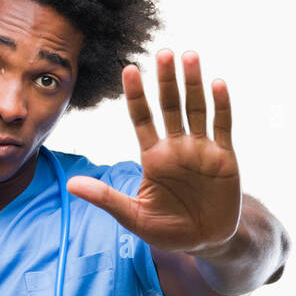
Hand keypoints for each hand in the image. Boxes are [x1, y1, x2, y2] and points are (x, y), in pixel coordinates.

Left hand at [65, 49, 242, 256]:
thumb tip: (71, 185)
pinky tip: (217, 83)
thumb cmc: (167, 230)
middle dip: (166, 81)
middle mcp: (176, 147)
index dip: (136, 95)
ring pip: (196, 109)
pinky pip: (222, 126)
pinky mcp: (224, 157)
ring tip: (188, 56)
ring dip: (193, 84)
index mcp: (153, 157)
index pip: (141, 119)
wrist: (205, 242)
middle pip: (170, 106)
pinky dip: (221, 105)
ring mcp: (201, 149)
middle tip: (163, 53)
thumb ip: (106, 199)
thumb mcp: (133, 217)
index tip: (128, 69)